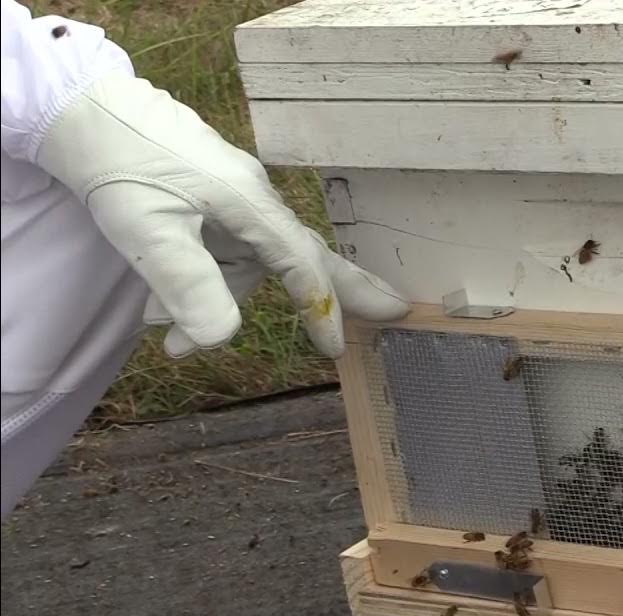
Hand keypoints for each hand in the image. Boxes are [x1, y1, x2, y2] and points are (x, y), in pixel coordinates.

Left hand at [33, 72, 409, 357]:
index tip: (334, 348)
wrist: (82, 114)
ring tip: (173, 348)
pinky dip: (204, 286)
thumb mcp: (148, 232)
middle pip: (308, 253)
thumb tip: (222, 337)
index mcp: (250, 205)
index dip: (320, 309)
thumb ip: (189, 286)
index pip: (300, 264)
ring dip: (223, 306)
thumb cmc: (118, 165)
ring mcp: (232, 198)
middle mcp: (252, 200)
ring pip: (250, 264)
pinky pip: (222, 253)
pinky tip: (161, 311)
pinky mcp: (210, 199)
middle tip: (394, 311)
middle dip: (347, 288)